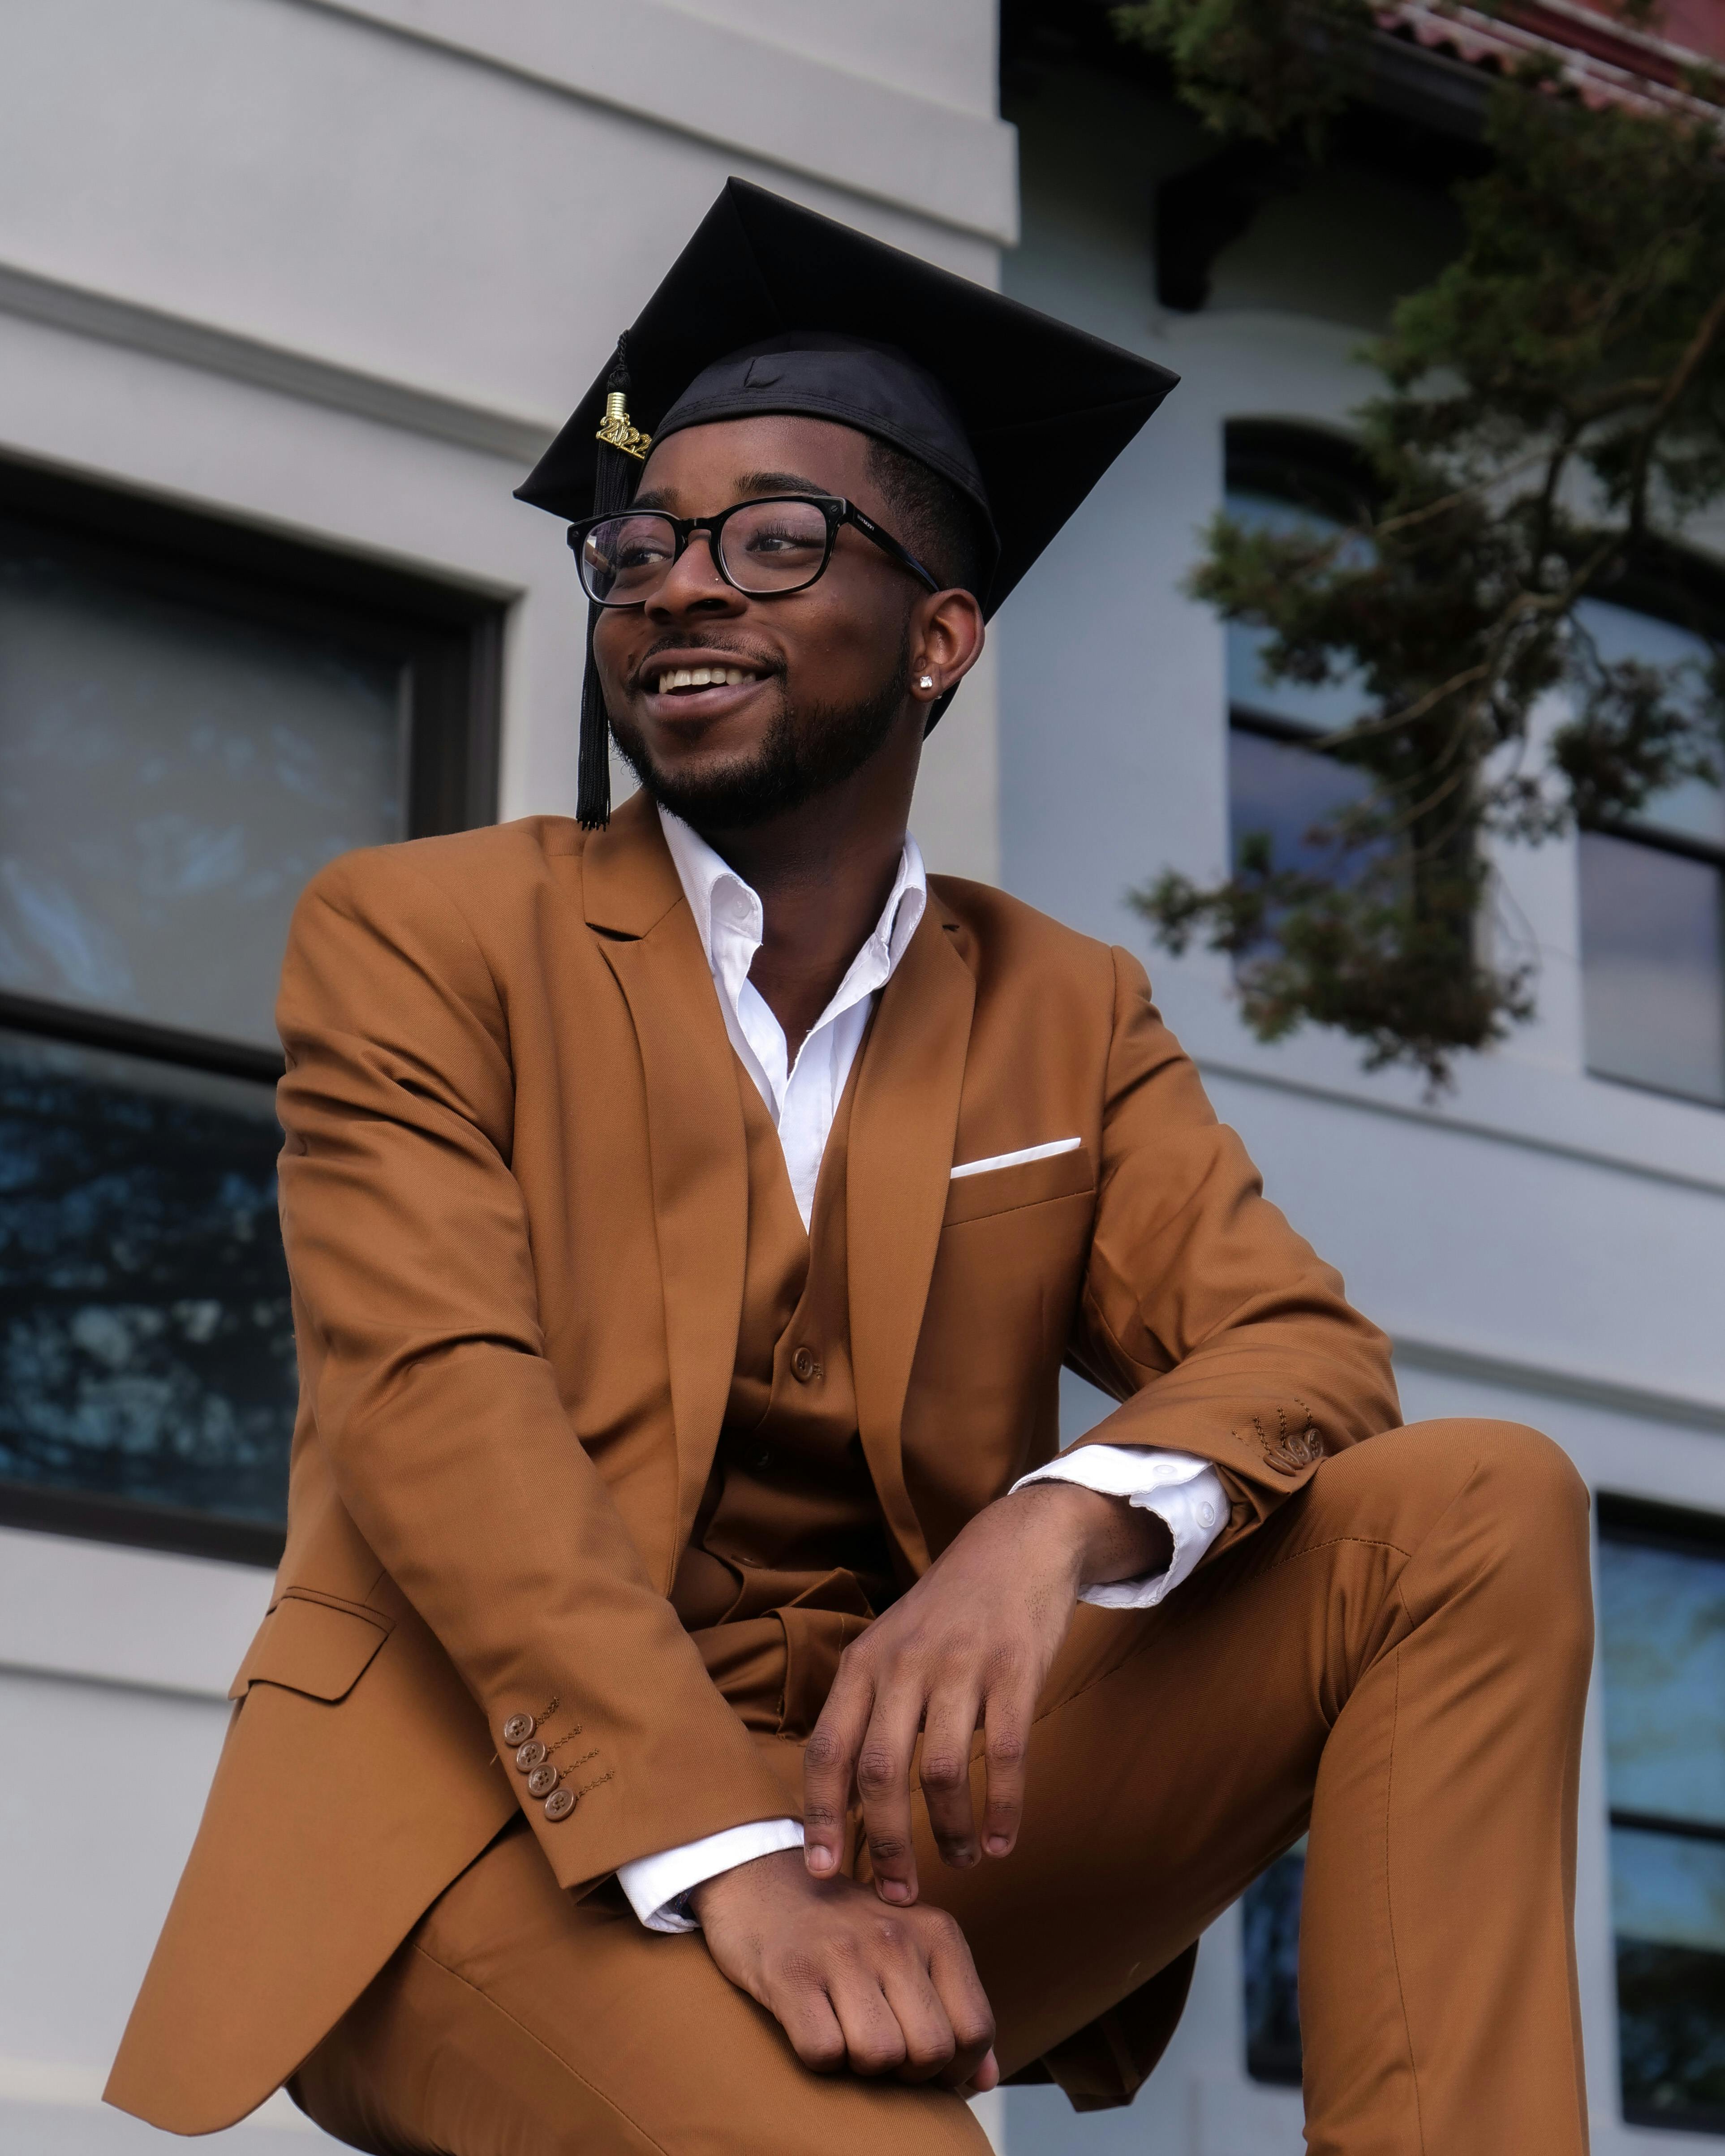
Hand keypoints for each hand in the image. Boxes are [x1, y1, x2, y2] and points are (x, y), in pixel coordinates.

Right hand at [691, 1847, 998, 2091]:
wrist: (762, 1881)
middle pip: (930, 2050)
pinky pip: (823, 2053)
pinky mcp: (792, 1973)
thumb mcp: (910, 1950)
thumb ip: (953, 2009)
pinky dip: (819, 2058)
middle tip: (883, 2051)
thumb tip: (984, 2081)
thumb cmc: (844, 1929)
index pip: (975, 2028)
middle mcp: (895, 1936)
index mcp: (935, 1930)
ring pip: (880, 2056)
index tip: (927, 2066)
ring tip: (847, 2033)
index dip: (957, 2067)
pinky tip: (813, 2025)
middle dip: (909, 2072)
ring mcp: (842, 1952)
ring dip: (862, 2066)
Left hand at [803, 1482, 1170, 1904]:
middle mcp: (903, 1665)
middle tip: (897, 1892)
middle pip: (879, 1772)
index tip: (823, 1872)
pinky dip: (1003, 1809)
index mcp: (863, 1663)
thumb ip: (866, 1710)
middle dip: (886, 1845)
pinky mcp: (1015, 1670)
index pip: (827, 1750)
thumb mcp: (889, 1646)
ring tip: (960, 1861)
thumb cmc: (947, 1612)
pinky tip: (1003, 1841)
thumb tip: (843, 1801)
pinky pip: (1006, 1756)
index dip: (821, 1816)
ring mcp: (961, 1667)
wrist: (1017, 1546)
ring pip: (940, 1773)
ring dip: (949, 1833)